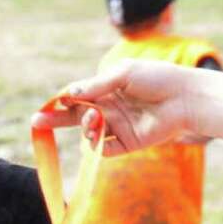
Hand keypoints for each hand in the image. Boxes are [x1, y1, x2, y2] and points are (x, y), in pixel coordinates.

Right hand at [37, 60, 198, 154]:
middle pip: (76, 117)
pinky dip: (96, 146)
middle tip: (37, 122)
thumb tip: (69, 95)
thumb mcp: (124, 73)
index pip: (78, 97)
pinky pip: (103, 150)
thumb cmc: (158, 78)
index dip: (62, 101)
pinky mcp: (126, 144)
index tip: (51, 104)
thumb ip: (96, 85)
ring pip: (88, 133)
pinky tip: (96, 136)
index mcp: (107, 89)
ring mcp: (117, 127)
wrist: (185, 98)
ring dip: (85, 128)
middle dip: (56, 119)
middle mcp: (109, 108)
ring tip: (92, 121)